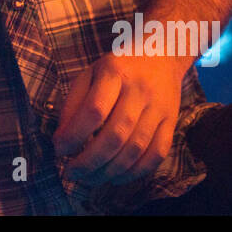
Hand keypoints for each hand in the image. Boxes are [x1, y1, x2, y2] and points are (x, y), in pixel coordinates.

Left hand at [51, 53, 186, 186]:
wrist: (162, 53)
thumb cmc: (118, 66)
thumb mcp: (90, 73)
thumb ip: (74, 104)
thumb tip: (61, 140)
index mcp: (115, 72)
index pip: (94, 110)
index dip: (74, 135)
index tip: (59, 149)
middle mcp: (140, 90)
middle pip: (116, 135)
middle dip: (90, 161)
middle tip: (72, 172)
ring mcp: (159, 108)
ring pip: (136, 149)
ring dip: (109, 171)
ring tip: (90, 178)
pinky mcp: (172, 122)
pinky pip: (157, 154)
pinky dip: (136, 172)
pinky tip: (116, 177)